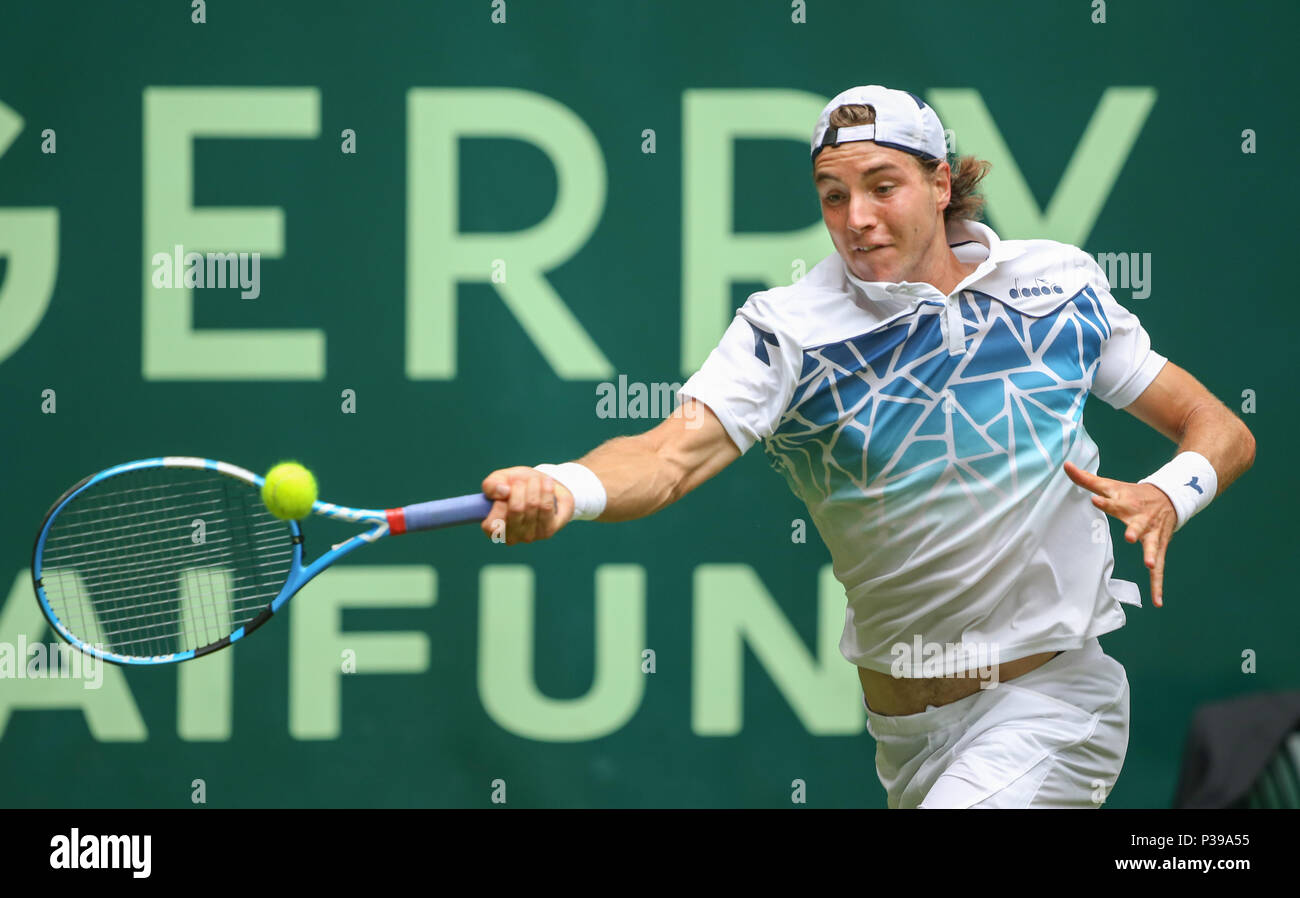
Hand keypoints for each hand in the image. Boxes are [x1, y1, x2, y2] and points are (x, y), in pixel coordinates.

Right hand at [480, 466, 574, 544]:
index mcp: (493, 530)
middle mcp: (510, 538)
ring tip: (533, 479)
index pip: (493, 523)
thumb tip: (503, 491)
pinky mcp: (547, 531)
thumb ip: (491, 485)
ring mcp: (529, 536)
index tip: (506, 488)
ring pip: (533, 505)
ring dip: (534, 486)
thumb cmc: (512, 486)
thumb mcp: (497, 481)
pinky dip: (546, 490)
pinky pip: (546, 506)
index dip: (500, 501)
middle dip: (519, 487)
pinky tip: (546, 483)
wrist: (539, 487)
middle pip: (516, 508)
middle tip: (520, 480)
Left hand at [1063, 460, 1177, 607]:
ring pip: (1152, 546)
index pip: (1113, 501)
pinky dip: (1158, 585)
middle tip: (1130, 536)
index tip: (1095, 500)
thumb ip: (1087, 479)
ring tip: (1148, 565)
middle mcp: (1140, 519)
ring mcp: (1151, 535)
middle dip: (1134, 530)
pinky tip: (1158, 602)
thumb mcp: (1110, 484)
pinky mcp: (1158, 547)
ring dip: (1151, 555)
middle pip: (1137, 524)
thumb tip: (1065, 464)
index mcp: (1126, 503)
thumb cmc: (1132, 493)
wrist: (1169, 496)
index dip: (1104, 501)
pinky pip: (1159, 569)